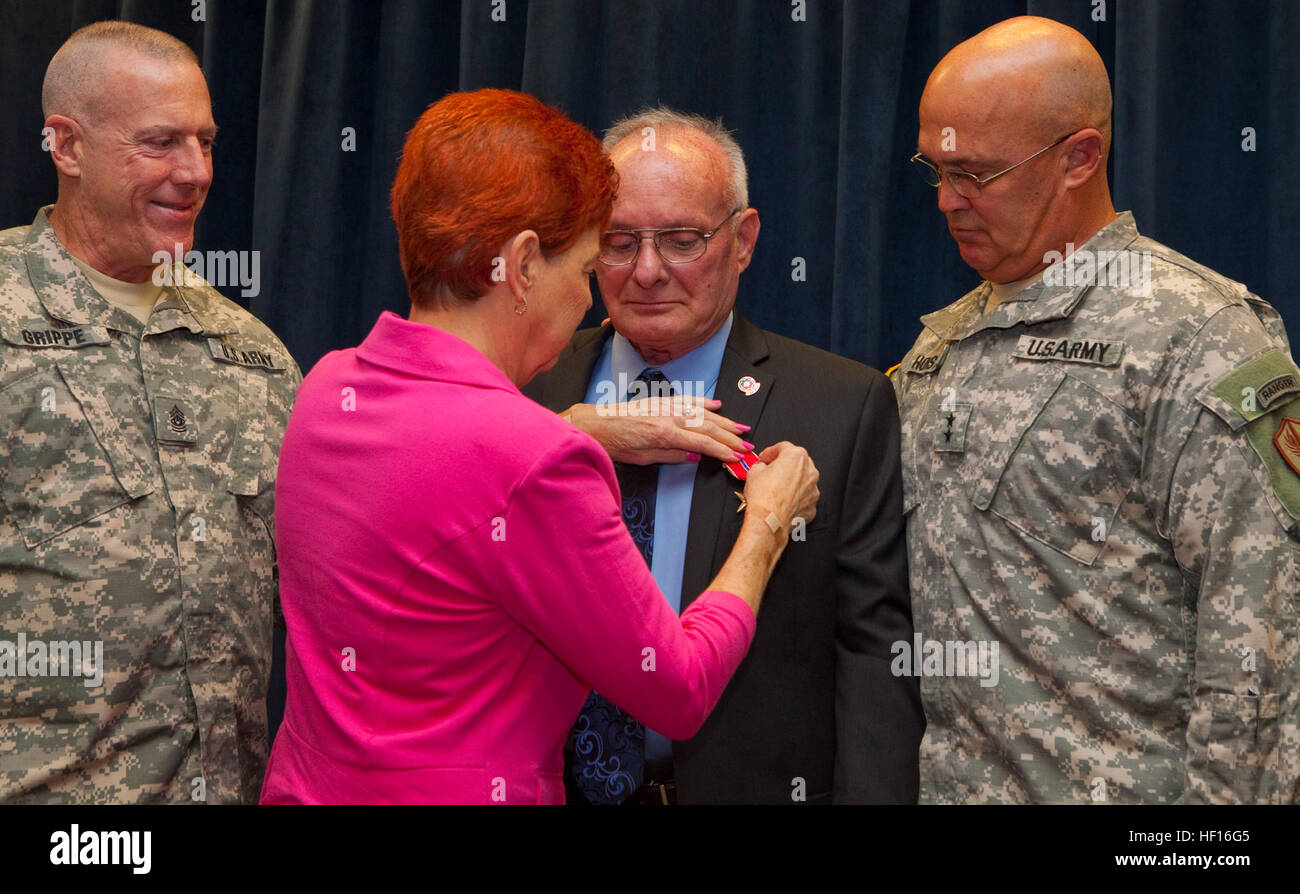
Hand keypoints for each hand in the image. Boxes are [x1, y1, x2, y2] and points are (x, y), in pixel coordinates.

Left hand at [563, 398, 751, 464]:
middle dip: (730, 437)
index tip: (736, 457)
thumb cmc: (615, 443)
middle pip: (708, 427)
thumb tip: (695, 455)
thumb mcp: (643, 458)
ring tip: (741, 428)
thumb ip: (671, 455)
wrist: (596, 423)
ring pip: (702, 413)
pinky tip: (717, 406)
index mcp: (665, 433)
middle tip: (747, 445)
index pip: (703, 442)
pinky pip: (688, 400)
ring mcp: (666, 406)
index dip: (722, 450)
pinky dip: (704, 402)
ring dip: (724, 421)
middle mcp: (669, 416)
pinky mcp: (662, 401)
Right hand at [741, 442, 818, 537]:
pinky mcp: (812, 506)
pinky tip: (782, 501)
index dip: (770, 452)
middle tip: (769, 472)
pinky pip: (803, 498)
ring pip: (802, 481)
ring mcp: (813, 490)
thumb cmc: (763, 497)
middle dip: (783, 466)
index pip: (783, 447)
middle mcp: (810, 471)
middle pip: (796, 463)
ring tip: (775, 489)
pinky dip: (795, 498)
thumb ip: (761, 465)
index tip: (764, 459)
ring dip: (791, 483)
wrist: (768, 521)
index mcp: (796, 456)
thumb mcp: (753, 471)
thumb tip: (762, 468)